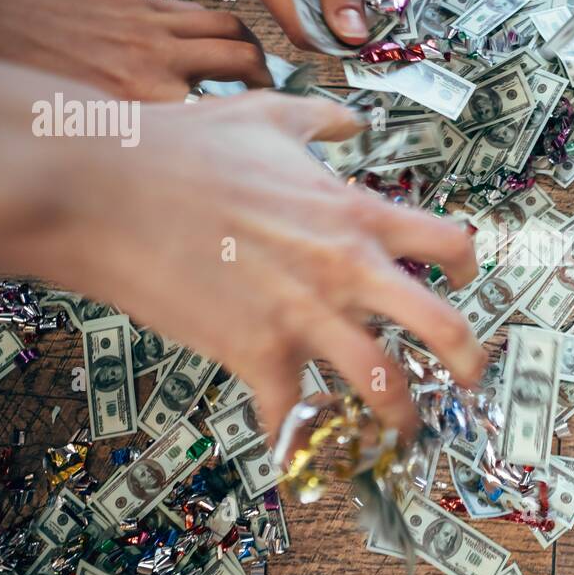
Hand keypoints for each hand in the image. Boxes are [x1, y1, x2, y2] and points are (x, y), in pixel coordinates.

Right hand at [62, 92, 485, 434]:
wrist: (102, 186)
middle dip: (469, 364)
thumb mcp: (266, 113)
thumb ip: (321, 121)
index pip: (449, 243)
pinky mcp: (256, 354)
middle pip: (444, 328)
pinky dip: (300, 447)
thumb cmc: (181, 146)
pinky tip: (301, 460)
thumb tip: (351, 121)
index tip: (461, 282)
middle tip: (471, 384)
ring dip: (401, 420)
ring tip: (400, 435)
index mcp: (356, 214)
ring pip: (385, 388)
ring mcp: (305, 317)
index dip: (466, 268)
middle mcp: (347, 270)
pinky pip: (292, 420)